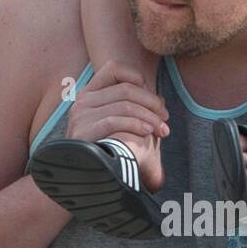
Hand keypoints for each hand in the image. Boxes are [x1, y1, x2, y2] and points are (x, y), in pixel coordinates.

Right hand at [65, 60, 169, 189]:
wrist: (86, 179)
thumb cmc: (110, 151)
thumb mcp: (121, 125)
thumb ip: (134, 109)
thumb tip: (159, 99)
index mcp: (90, 94)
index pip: (113, 69)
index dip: (136, 76)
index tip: (152, 96)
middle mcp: (82, 101)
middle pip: (126, 89)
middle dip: (152, 103)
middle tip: (165, 118)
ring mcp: (80, 116)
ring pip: (124, 105)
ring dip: (150, 118)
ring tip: (162, 130)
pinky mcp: (82, 132)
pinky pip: (114, 121)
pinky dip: (136, 125)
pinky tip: (148, 133)